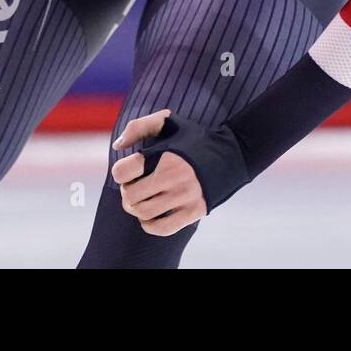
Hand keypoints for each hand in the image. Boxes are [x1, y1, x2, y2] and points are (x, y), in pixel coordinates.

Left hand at [111, 109, 208, 235]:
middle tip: (135, 186)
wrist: (232, 154)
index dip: (120, 171)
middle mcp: (174, 177)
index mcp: (164, 156)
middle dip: (127, 191)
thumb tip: (118, 146)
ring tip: (142, 199)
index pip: (122, 172)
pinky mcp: (193, 212)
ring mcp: (184, 197)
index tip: (130, 170)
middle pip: (130, 196)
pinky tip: (150, 216)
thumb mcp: (168, 122)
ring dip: (135, 208)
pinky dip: (149, 225)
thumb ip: (139, 126)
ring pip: (143, 213)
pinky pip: (161, 228)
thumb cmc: (194, 138)